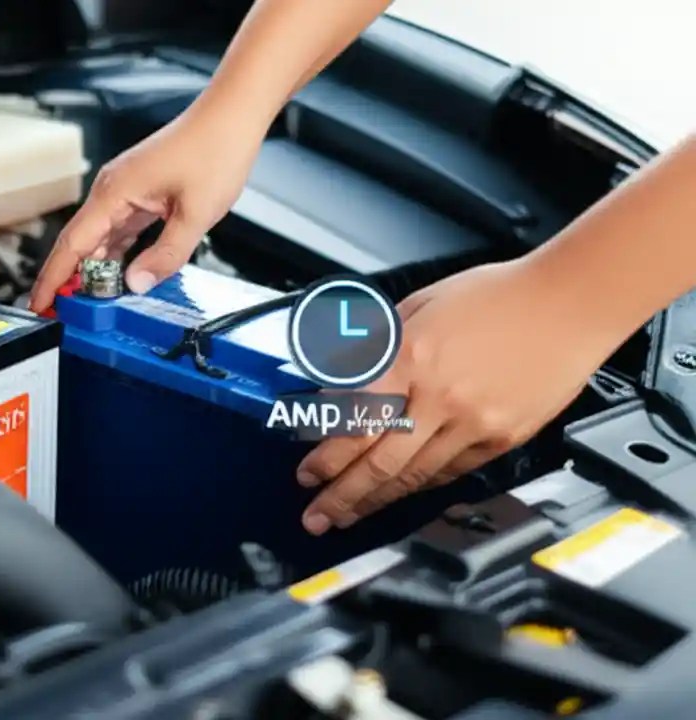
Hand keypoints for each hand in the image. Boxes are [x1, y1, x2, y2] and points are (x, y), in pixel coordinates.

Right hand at [29, 108, 261, 311]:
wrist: (231, 116)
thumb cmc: (214, 149)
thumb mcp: (196, 214)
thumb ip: (166, 255)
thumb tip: (137, 284)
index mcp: (115, 192)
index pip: (72, 244)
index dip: (53, 278)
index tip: (41, 304)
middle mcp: (112, 190)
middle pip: (78, 244)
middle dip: (66, 280)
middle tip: (63, 314)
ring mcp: (124, 191)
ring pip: (98, 239)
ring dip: (92, 270)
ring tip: (88, 303)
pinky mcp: (139, 194)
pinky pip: (117, 231)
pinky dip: (112, 255)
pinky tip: (116, 276)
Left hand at [295, 258, 624, 534]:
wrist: (568, 303)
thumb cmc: (498, 296)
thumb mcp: (419, 306)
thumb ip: (379, 347)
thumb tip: (342, 380)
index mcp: (410, 357)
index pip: (353, 422)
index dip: (324, 455)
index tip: (307, 472)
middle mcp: (439, 396)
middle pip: (378, 463)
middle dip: (340, 496)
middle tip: (317, 515)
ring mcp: (473, 422)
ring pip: (413, 476)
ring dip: (375, 500)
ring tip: (349, 515)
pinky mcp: (501, 438)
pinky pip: (451, 472)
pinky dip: (420, 485)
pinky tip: (399, 494)